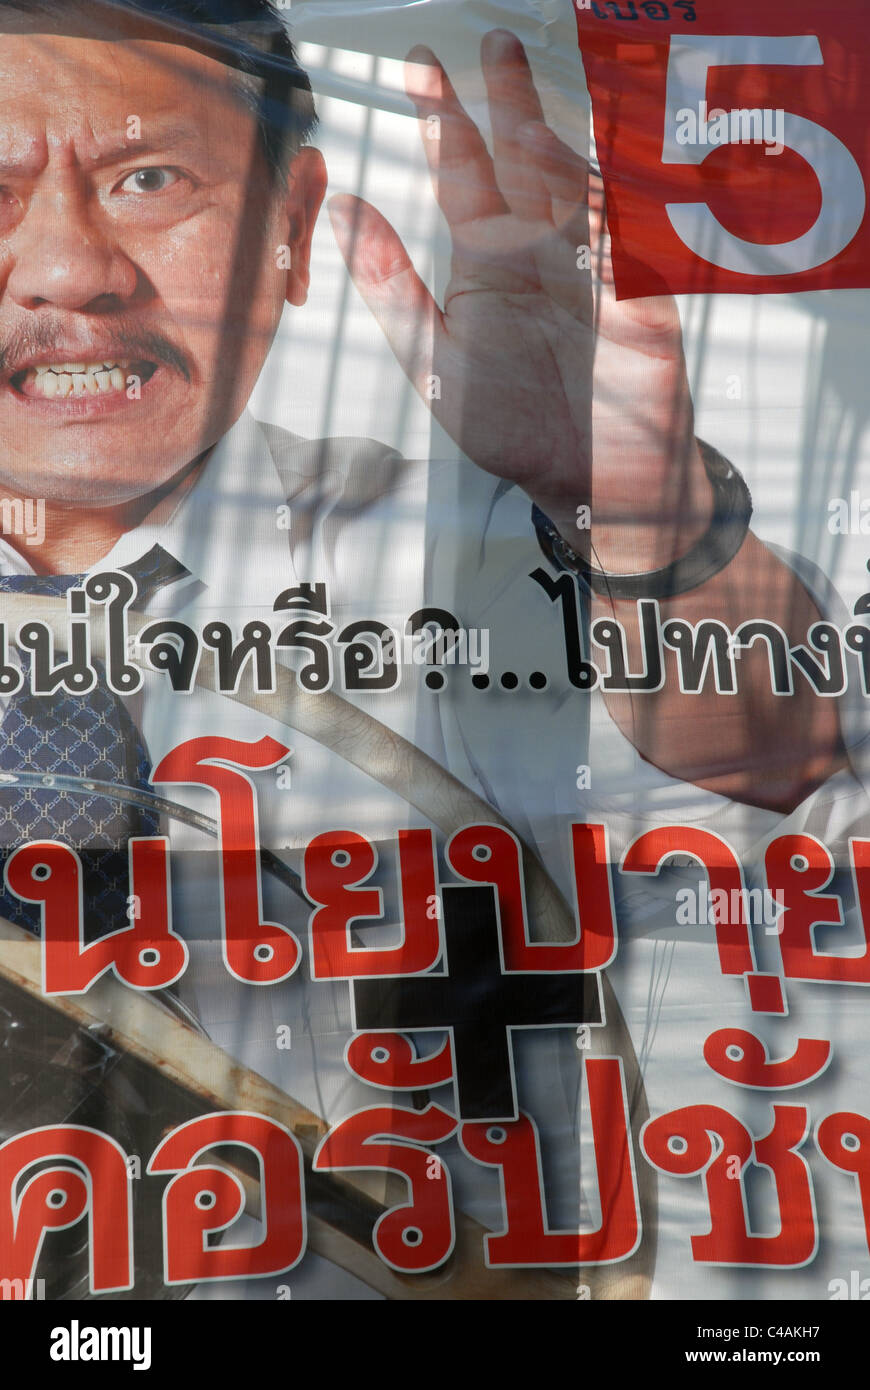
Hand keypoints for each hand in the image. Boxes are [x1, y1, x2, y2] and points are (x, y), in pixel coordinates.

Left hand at [328, 29, 711, 573]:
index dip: (446, 124)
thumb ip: (393, 286)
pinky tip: (581, 169)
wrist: (586, 481)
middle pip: (525, 162)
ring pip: (575, 186)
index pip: (466, 179)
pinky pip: (627, 236)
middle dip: (509, 99)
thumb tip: (346, 209)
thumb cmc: (512, 428)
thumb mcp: (436, 361)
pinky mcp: (641, 296)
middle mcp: (542, 252)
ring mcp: (593, 268)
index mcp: (491, 263)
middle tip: (493, 39)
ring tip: (521, 99)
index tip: (419, 70)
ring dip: (550, 141)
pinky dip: (607, 201)